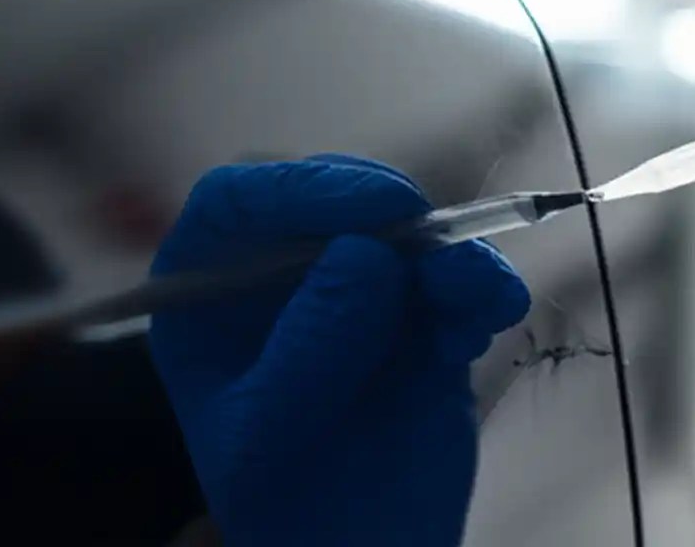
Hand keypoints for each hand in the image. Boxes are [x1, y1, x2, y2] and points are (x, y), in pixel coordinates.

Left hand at [149, 155, 529, 545]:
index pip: (238, 201)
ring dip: (451, 254)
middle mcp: (281, 278)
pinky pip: (458, 276)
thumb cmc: (287, 504)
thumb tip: (368, 254)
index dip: (298, 189)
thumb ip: (311, 346)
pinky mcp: (421, 314)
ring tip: (475, 307)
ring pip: (408, 231)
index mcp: (212, 295)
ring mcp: (357, 291)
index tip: (368, 208)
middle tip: (428, 239)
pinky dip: (482, 288)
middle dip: (386, 212)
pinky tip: (481, 331)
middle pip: (331, 197)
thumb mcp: (271, 436)